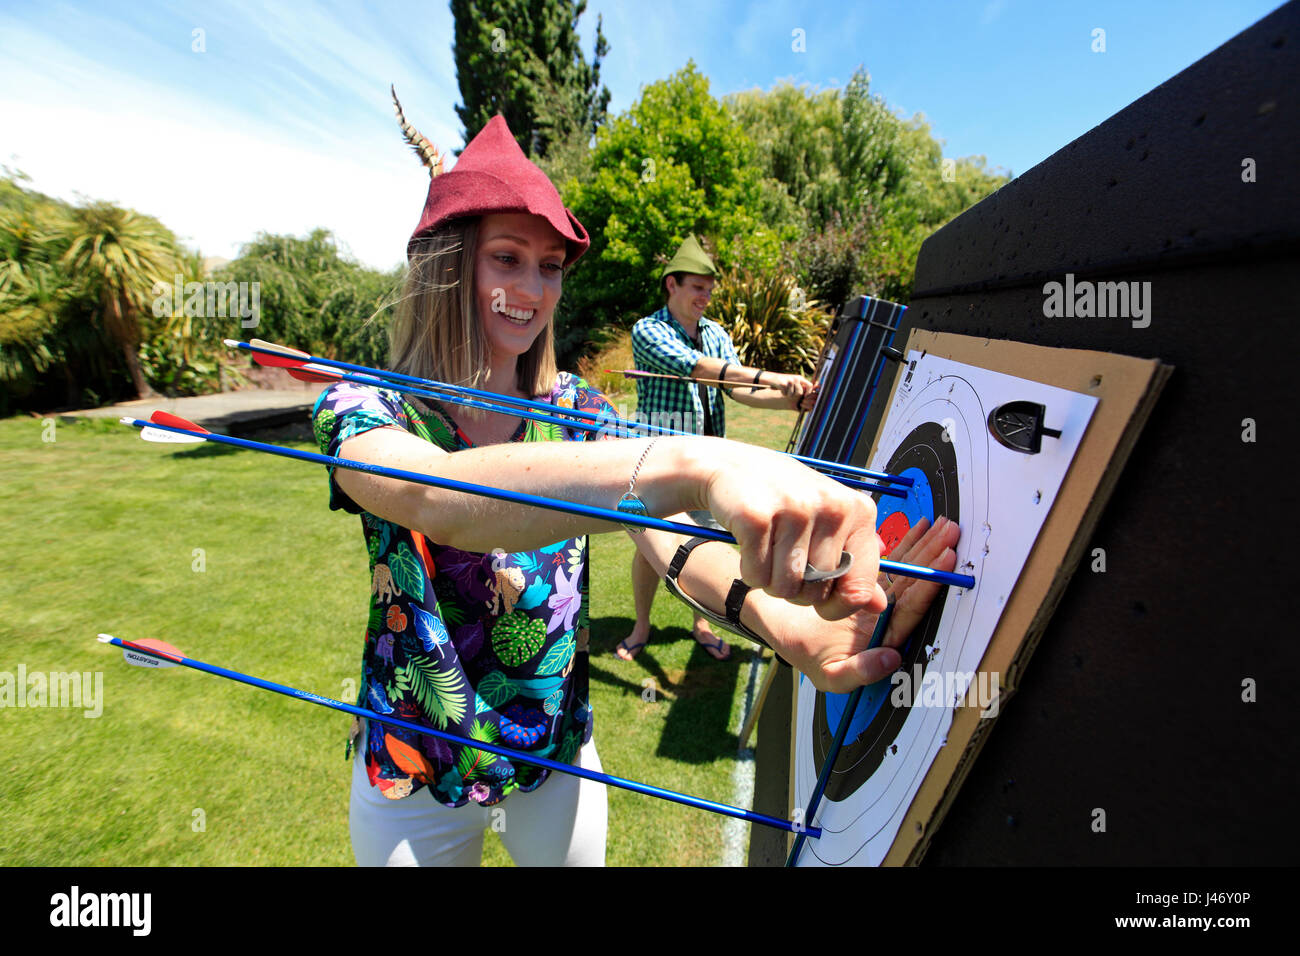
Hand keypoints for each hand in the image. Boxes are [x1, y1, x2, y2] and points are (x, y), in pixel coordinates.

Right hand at [697, 440, 887, 619]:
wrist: (731, 466)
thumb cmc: (786, 501)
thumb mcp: (828, 523)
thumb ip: (854, 563)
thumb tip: (879, 606)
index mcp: (859, 511)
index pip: (859, 588)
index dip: (836, 606)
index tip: (820, 597)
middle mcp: (832, 507)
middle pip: (817, 592)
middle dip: (795, 590)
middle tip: (783, 560)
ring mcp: (795, 509)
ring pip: (785, 588)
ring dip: (769, 581)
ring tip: (766, 551)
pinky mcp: (757, 516)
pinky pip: (756, 576)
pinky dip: (748, 571)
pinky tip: (748, 545)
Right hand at [760, 516, 960, 692]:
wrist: (772, 619)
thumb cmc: (799, 648)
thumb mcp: (827, 674)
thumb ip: (858, 674)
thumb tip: (892, 660)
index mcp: (882, 637)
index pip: (911, 609)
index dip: (929, 586)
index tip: (945, 561)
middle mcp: (884, 615)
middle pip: (914, 584)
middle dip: (933, 558)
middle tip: (951, 533)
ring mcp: (874, 593)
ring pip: (905, 569)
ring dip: (923, 546)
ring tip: (942, 526)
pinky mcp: (861, 575)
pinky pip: (888, 559)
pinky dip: (903, 542)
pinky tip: (918, 527)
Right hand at [770, 372, 815, 409]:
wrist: (772, 377)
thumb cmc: (784, 381)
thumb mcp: (794, 381)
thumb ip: (801, 386)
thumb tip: (808, 395)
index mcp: (800, 378)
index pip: (810, 385)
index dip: (809, 392)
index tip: (805, 397)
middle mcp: (796, 378)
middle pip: (800, 392)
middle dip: (795, 396)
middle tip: (790, 394)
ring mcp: (789, 380)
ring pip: (792, 394)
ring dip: (788, 395)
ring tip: (785, 390)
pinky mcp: (783, 383)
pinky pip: (785, 394)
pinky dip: (783, 394)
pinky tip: (781, 390)